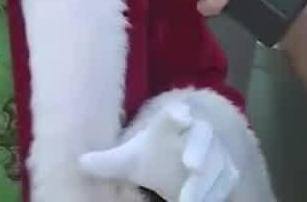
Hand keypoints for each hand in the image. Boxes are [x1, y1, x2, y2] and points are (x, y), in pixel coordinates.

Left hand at [80, 101, 238, 201]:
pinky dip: (217, 194)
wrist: (182, 157)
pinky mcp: (227, 171)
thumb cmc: (154, 153)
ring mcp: (217, 151)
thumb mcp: (130, 158)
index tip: (178, 115)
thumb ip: (108, 162)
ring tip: (189, 200)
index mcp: (172, 121)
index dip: (177, 114)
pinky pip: (226, 182)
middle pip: (204, 139)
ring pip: (218, 164)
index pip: (175, 114)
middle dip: (199, 151)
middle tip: (190, 165)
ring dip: (207, 183)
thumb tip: (79, 164)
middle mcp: (199, 132)